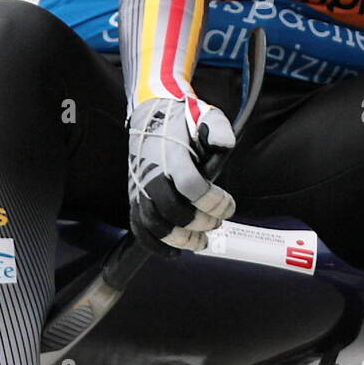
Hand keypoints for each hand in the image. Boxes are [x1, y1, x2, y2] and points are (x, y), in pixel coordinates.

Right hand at [127, 95, 235, 255]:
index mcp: (171, 156)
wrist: (151, 112)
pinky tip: (174, 251)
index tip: (229, 205)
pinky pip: (139, 227)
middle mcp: (152, 174)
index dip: (213, 201)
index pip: (191, 186)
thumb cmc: (182, 117)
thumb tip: (225, 145)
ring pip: (155, 224)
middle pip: (173, 211)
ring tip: (201, 243)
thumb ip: (219, 130)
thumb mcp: (207, 115)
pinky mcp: (134, 196)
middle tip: (217, 223)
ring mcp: (140, 187)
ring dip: (180, 239)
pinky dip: (155, 244)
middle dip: (200, 223)